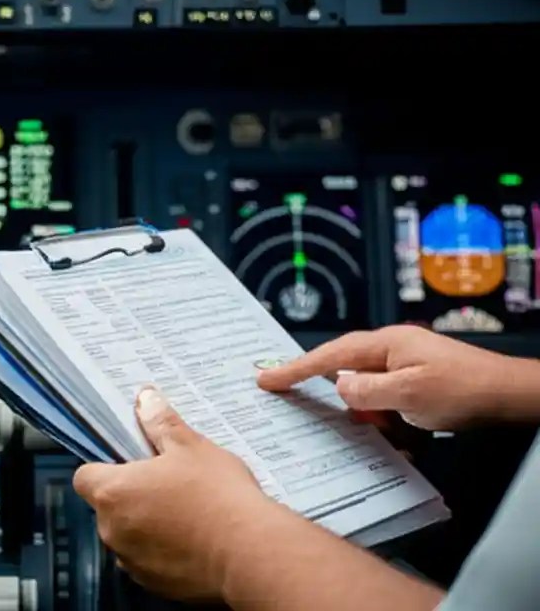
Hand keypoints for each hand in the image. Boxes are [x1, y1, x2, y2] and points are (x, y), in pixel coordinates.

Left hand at [72, 387, 277, 601]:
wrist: (252, 554)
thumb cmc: (218, 496)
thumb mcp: (190, 447)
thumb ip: (160, 422)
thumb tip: (145, 398)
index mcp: (113, 493)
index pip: (85, 477)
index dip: (104, 468)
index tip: (130, 464)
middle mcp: (113, 531)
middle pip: (108, 506)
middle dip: (131, 495)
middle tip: (168, 483)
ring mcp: (132, 561)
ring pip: (129, 535)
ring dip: (148, 524)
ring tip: (187, 512)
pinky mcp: (154, 585)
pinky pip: (149, 561)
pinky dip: (164, 551)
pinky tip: (195, 539)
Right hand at [257, 324, 538, 430]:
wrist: (510, 395)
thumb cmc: (466, 390)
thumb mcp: (409, 394)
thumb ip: (367, 391)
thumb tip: (339, 387)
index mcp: (386, 345)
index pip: (328, 357)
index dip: (294, 369)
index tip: (266, 378)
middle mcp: (393, 350)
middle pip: (343, 365)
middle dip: (318, 382)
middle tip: (285, 389)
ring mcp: (407, 365)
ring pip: (365, 385)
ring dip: (358, 406)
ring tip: (352, 422)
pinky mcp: (419, 383)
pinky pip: (386, 397)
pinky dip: (380, 413)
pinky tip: (388, 430)